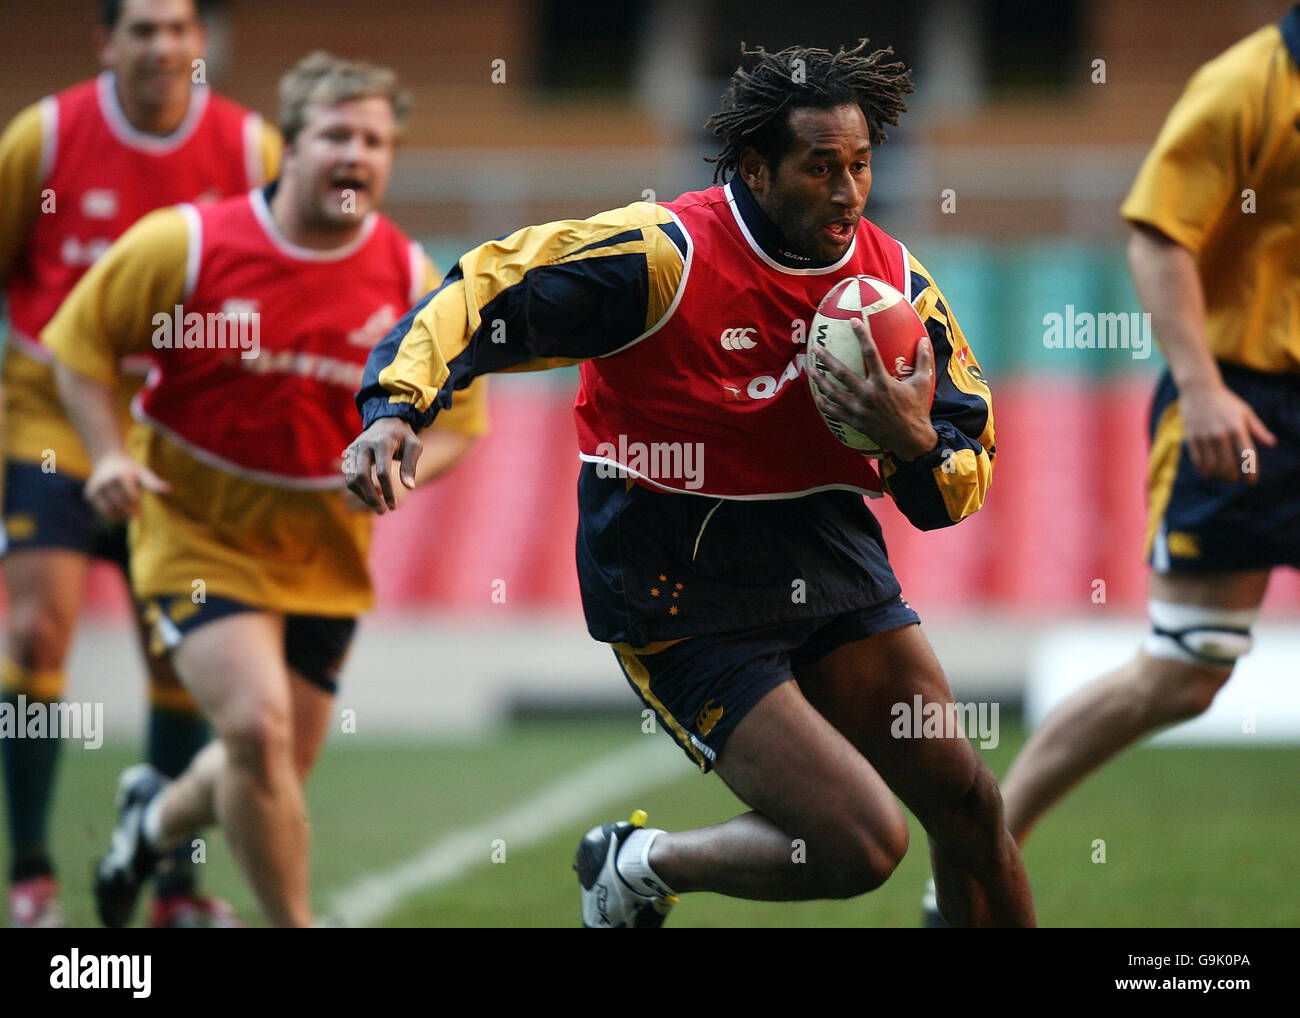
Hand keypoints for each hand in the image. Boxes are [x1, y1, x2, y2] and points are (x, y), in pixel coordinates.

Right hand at [84, 450, 168, 522]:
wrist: (107, 459)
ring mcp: (95, 489)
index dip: (136, 504)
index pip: (130, 496)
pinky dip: (109, 514)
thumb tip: (169, 489)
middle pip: (119, 504)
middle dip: (129, 511)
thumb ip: (153, 482)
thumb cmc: (129, 468)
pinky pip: (100, 510)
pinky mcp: (89, 495)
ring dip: (119, 517)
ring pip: (108, 509)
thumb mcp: (142, 472)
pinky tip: (118, 514)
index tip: (140, 509)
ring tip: (127, 518)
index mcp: (120, 476)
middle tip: (136, 516)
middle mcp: (105, 482)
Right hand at [343, 417, 422, 513]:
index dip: (387, 491)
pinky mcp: (348, 455)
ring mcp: (353, 449)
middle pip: (361, 476)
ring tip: (378, 506)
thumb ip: (411, 466)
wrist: (386, 421)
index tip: (393, 506)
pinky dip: (358, 490)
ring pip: (351, 479)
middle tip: (383, 511)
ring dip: (363, 496)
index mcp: (382, 442)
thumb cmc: (404, 437)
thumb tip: (410, 487)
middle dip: (371, 497)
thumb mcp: (414, 447)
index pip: (382, 472)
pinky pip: (349, 478)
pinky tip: (371, 497)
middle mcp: (364, 445)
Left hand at [808, 319, 937, 460]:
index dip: (862, 335)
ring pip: (834, 393)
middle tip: (816, 348)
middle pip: (842, 373)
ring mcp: (859, 410)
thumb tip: (924, 340)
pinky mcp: (855, 422)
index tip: (854, 321)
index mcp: (883, 383)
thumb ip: (923, 360)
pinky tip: (818, 396)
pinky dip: (825, 404)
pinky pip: (835, 412)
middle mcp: (868, 395)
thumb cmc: (917, 409)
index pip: (870, 353)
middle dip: (827, 359)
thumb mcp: (922, 383)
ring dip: (820, 380)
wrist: (911, 440)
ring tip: (811, 369)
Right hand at [1179, 381, 1276, 483]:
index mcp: (1237, 428)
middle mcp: (1221, 434)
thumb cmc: (1225, 401)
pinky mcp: (1192, 437)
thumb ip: (1258, 429)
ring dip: (1218, 475)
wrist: (1198, 389)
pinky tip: (1208, 473)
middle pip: (1228, 465)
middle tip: (1235, 480)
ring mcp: (1205, 436)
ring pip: (1212, 465)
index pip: (1246, 455)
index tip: (1251, 482)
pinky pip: (1198, 460)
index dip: (1251, 471)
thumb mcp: (1245, 412)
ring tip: (1222, 477)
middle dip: (1233, 477)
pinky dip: (1203, 470)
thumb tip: (1272, 444)